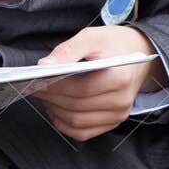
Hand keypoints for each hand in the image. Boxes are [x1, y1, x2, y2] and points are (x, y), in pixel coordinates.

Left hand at [32, 26, 165, 141]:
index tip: (36, 80)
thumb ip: (68, 50)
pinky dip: (63, 123)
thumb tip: (44, 66)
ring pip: (76, 122)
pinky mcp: (112, 123)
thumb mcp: (92, 37)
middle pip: (76, 106)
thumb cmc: (112, 44)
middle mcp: (122, 101)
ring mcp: (118, 115)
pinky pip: (82, 132)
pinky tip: (54, 108)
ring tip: (42, 95)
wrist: (136, 56)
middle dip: (50, 97)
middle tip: (32, 87)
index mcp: (120, 77)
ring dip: (54, 110)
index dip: (56, 86)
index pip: (82, 89)